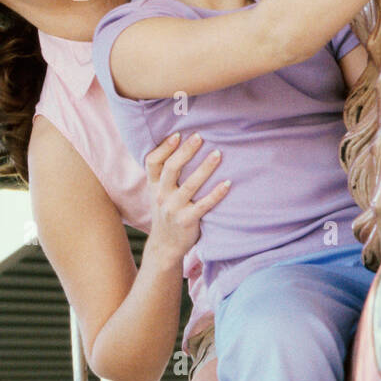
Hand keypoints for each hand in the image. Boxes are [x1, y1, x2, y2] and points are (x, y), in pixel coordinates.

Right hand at [143, 132, 229, 263]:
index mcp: (153, 185)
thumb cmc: (166, 212)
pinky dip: (216, 194)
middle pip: (171, 169)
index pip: (152, 162)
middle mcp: (161, 195)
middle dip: (186, 151)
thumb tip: (179, 145)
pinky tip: (228, 183)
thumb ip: (164, 174)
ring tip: (217, 154)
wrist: (164, 245)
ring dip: (205, 168)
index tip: (178, 134)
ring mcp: (173, 209)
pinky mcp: (187, 221)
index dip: (164, 147)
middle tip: (199, 136)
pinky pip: (204, 205)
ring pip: (189, 185)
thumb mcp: (158, 193)